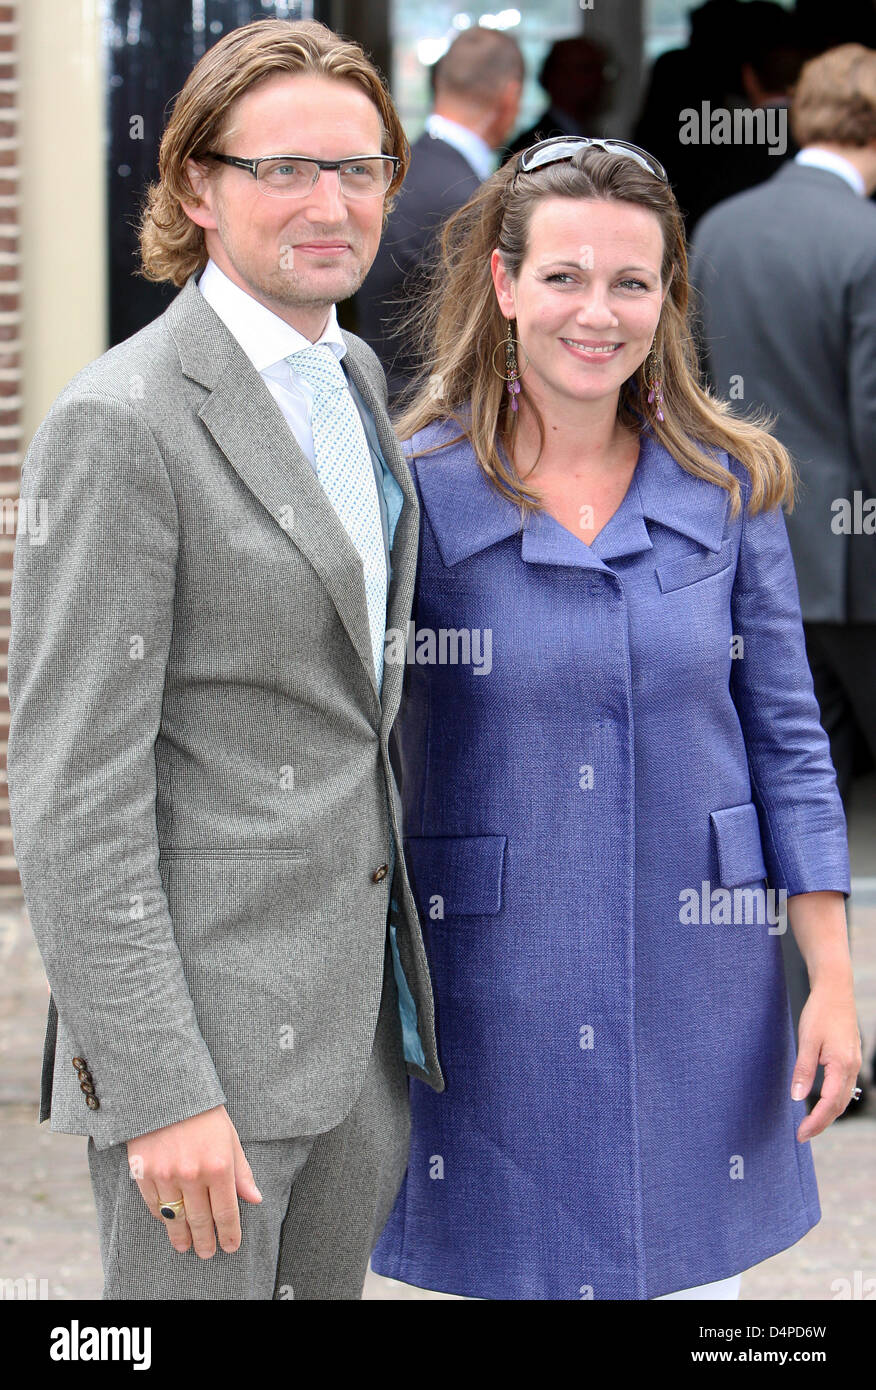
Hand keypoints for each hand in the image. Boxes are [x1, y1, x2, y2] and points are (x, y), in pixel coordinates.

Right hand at [127, 1105, 261, 1256]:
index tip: (231, 1246)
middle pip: (200, 1221)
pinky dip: (162, 1217)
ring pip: (175, 1218)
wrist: (166, 1091)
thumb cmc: (204, 1114)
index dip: (229, 1233)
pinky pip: (154, 1205)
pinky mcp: (143, 1172)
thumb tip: (254, 1199)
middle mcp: (192, 1174)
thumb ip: (242, 1172)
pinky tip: (169, 1222)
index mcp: (218, 1165)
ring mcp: (166, 1174)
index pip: (226, 1212)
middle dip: (206, 1241)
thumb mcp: (230, 1138)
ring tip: (186, 1246)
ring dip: (181, 1237)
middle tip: (208, 1253)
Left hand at [791, 980, 861, 1141]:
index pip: (829, 1104)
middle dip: (821, 1123)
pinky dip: (834, 1100)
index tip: (800, 1134)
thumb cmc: (820, 1012)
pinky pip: (845, 1086)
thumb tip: (798, 1097)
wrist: (835, 989)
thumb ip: (804, 1070)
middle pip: (839, 1105)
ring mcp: (854, 1062)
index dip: (815, 1122)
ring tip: (810, 1123)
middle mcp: (852, 1067)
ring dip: (828, 1113)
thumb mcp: (807, 1040)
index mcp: (842, 1065)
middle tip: (802, 1135)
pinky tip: (823, 1102)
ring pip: (844, 1097)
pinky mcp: (851, 1057)